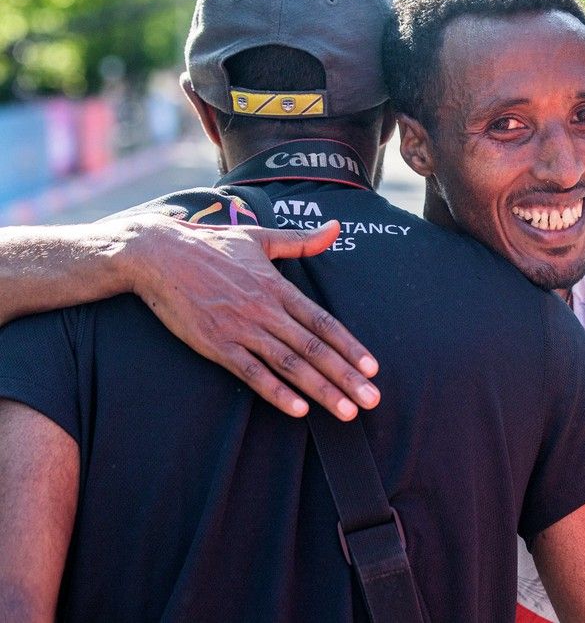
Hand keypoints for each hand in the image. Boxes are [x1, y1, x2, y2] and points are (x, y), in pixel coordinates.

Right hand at [121, 215, 379, 419]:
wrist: (158, 254)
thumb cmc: (211, 245)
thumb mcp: (260, 238)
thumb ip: (301, 240)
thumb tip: (337, 227)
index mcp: (278, 287)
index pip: (323, 322)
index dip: (350, 346)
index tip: (372, 367)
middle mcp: (265, 310)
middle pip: (314, 349)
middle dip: (346, 377)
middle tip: (371, 400)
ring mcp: (241, 329)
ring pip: (289, 364)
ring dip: (320, 390)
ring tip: (346, 412)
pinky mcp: (215, 344)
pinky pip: (251, 373)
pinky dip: (275, 392)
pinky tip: (298, 410)